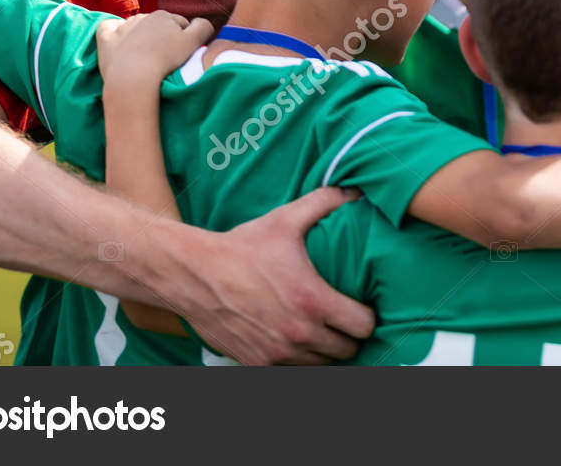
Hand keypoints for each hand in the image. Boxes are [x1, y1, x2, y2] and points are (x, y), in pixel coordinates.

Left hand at [98, 12, 211, 101]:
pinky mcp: (106, 36)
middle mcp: (143, 16)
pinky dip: (115, 32)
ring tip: (143, 58)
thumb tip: (202, 21)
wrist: (133, 76)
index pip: (180, 24)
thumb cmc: (166, 60)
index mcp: (165, 16)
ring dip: (141, 37)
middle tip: (163, 59)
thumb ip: (203, 27)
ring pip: (136, 27)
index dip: (184, 39)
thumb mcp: (194, 43)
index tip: (181, 55)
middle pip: (158, 25)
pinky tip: (119, 43)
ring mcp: (123, 25)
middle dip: (162, 37)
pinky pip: (110, 27)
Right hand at [178, 187, 376, 364]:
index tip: (360, 306)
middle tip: (342, 319)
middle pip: (346, 351)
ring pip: (321, 365)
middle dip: (348, 335)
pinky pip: (292, 371)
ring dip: (324, 350)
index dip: (367, 317)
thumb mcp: (285, 219)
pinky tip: (295, 339)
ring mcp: (277, 353)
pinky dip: (298, 359)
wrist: (194, 275)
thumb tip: (353, 190)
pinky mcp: (256, 364)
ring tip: (321, 329)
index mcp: (312, 301)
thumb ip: (324, 202)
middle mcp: (298, 334)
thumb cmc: (242, 247)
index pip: (363, 327)